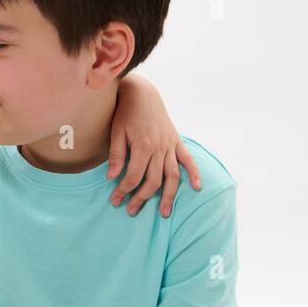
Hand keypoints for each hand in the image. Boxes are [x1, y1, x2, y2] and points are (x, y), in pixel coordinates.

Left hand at [107, 74, 201, 217]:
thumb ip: (116, 155)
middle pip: (153, 181)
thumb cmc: (126, 112)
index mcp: (143, 146)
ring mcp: (170, 145)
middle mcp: (160, 148)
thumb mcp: (116, 132)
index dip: (124, 190)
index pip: (134, 176)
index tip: (116, 200)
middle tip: (131, 211)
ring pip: (172, 176)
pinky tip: (196, 187)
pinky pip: (187, 160)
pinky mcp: (176, 141)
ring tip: (165, 213)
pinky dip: (194, 173)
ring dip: (169, 196)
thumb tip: (111, 177)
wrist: (142, 93)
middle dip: (142, 198)